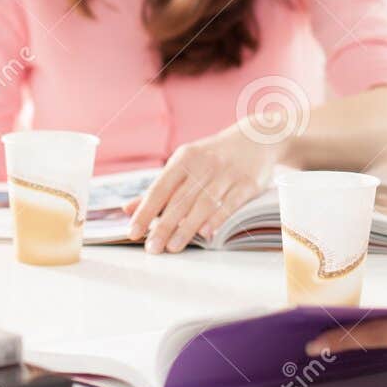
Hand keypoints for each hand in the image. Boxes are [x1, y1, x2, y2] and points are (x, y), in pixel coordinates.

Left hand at [123, 124, 279, 252]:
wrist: (257, 138)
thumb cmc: (215, 156)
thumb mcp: (186, 163)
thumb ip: (160, 188)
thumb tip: (129, 209)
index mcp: (185, 158)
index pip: (160, 188)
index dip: (146, 211)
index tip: (133, 231)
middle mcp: (204, 165)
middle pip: (180, 199)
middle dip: (163, 226)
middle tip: (151, 248)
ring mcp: (227, 174)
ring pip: (203, 204)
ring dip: (187, 227)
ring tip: (172, 247)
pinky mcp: (248, 184)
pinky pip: (230, 203)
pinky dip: (217, 218)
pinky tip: (206, 233)